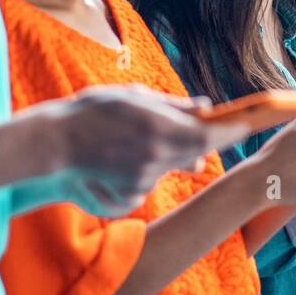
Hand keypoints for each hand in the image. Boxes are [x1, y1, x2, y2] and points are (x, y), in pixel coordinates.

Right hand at [21, 84, 246, 215]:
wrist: (51, 145)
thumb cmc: (91, 112)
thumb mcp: (133, 96)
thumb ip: (172, 105)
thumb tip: (205, 107)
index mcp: (161, 130)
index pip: (210, 136)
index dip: (230, 132)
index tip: (244, 126)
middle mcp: (157, 159)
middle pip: (193, 155)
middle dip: (195, 145)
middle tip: (183, 134)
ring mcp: (143, 182)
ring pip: (168, 169)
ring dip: (162, 157)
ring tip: (128, 142)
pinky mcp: (129, 197)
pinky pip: (146, 185)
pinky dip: (140, 174)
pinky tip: (116, 161)